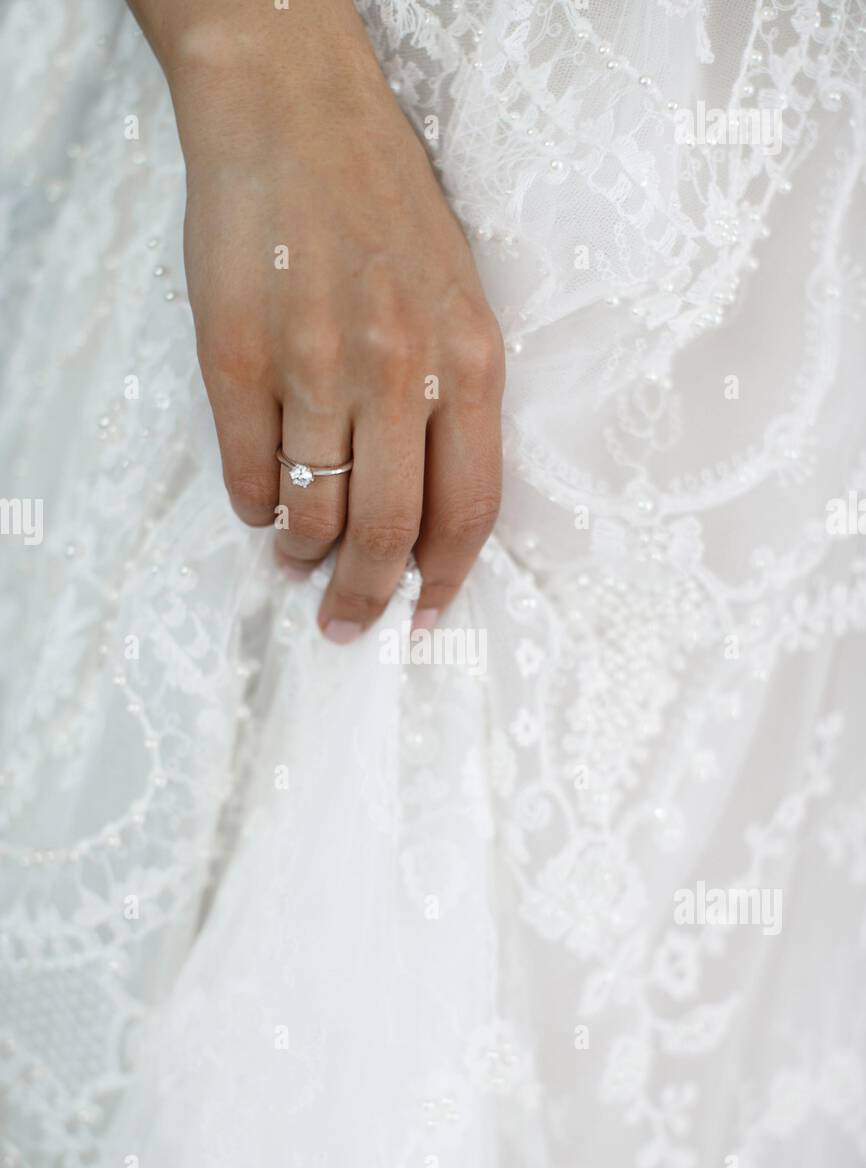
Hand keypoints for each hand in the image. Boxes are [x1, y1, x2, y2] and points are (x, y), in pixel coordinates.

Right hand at [132, 0, 503, 641]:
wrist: (293, 111)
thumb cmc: (386, 206)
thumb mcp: (460, 297)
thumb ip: (454, 404)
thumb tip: (426, 515)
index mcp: (470, 356)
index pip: (470, 508)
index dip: (446, 581)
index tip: (424, 618)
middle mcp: (397, 366)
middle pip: (389, 531)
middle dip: (366, 598)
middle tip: (346, 623)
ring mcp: (312, 361)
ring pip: (312, 512)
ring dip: (303, 552)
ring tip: (298, 553)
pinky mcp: (234, 353)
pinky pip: (247, 471)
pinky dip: (254, 506)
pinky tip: (261, 501)